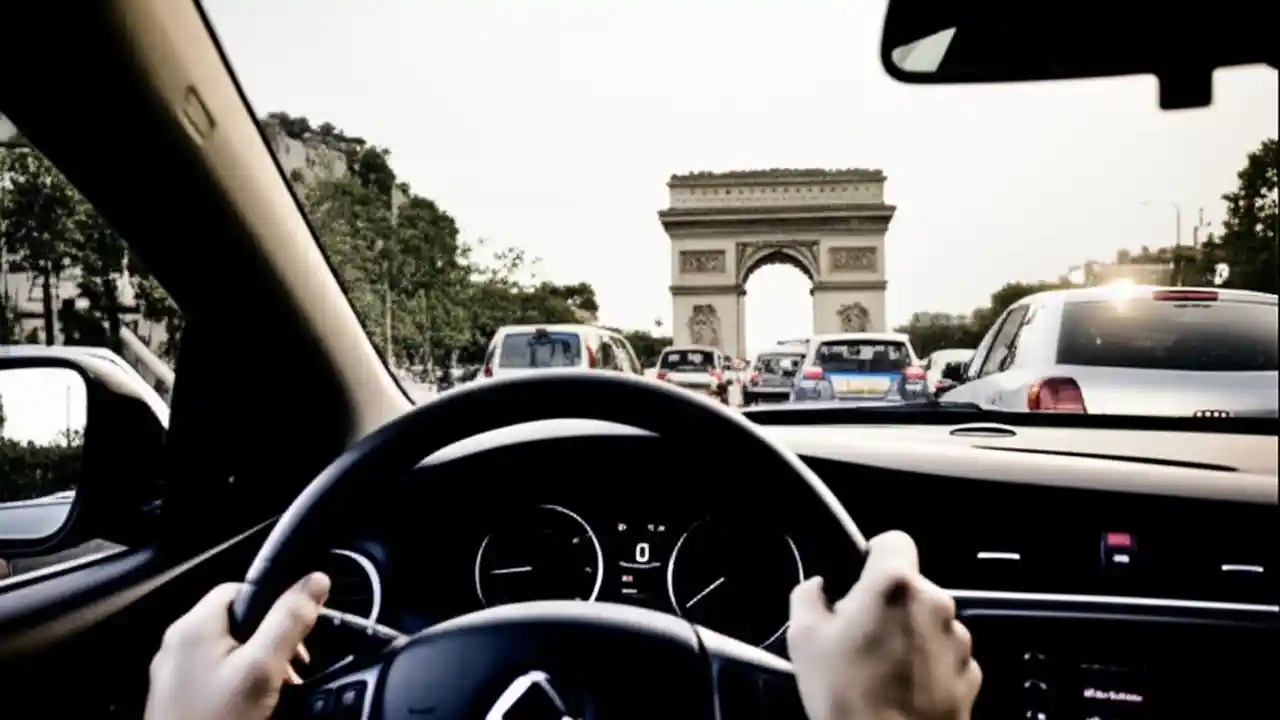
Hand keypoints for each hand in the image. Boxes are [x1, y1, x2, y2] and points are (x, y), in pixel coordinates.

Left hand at [145, 572, 330, 719]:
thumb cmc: (220, 718)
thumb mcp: (263, 667)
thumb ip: (289, 621)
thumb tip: (316, 579)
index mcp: (194, 625)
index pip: (239, 587)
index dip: (274, 601)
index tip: (297, 630)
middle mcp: (177, 642)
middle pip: (235, 620)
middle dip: (271, 637)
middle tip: (294, 665)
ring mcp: (173, 672)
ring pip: (226, 648)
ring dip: (258, 661)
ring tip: (279, 686)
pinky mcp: (176, 696)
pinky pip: (214, 673)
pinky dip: (238, 679)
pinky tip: (253, 702)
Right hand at [787, 531, 980, 719]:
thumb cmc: (845, 696)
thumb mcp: (804, 638)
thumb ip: (809, 596)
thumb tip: (818, 587)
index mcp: (895, 585)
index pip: (894, 540)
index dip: (873, 556)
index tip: (859, 579)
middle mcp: (935, 605)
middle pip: (911, 586)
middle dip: (888, 604)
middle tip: (860, 635)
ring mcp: (958, 642)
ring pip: (929, 621)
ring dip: (909, 635)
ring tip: (881, 668)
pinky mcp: (970, 675)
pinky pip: (945, 655)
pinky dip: (927, 665)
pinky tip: (903, 688)